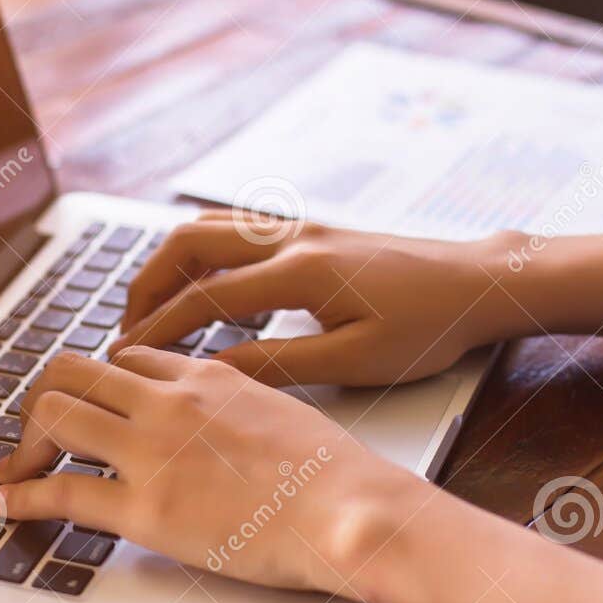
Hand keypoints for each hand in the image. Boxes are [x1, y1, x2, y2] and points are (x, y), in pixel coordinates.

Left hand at [0, 347, 421, 594]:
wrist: (351, 509)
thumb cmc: (336, 476)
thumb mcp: (283, 412)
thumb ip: (239, 407)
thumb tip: (226, 425)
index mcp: (207, 376)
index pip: (127, 357)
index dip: (99, 383)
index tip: (89, 407)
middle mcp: (169, 402)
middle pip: (73, 371)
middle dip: (45, 401)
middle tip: (37, 436)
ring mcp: (153, 452)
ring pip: (55, 414)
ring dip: (25, 442)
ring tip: (16, 471)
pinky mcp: (146, 508)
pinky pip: (60, 490)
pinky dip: (20, 497)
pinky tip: (5, 505)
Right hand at [113, 212, 512, 386]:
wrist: (480, 284)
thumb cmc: (429, 327)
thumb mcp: (354, 361)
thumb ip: (276, 365)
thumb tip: (212, 373)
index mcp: (299, 272)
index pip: (204, 298)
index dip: (156, 328)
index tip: (122, 357)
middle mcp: (292, 239)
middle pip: (189, 243)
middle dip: (146, 283)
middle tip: (123, 328)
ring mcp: (302, 229)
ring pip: (210, 229)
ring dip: (170, 265)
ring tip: (150, 309)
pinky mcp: (313, 233)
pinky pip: (237, 232)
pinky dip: (203, 257)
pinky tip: (204, 292)